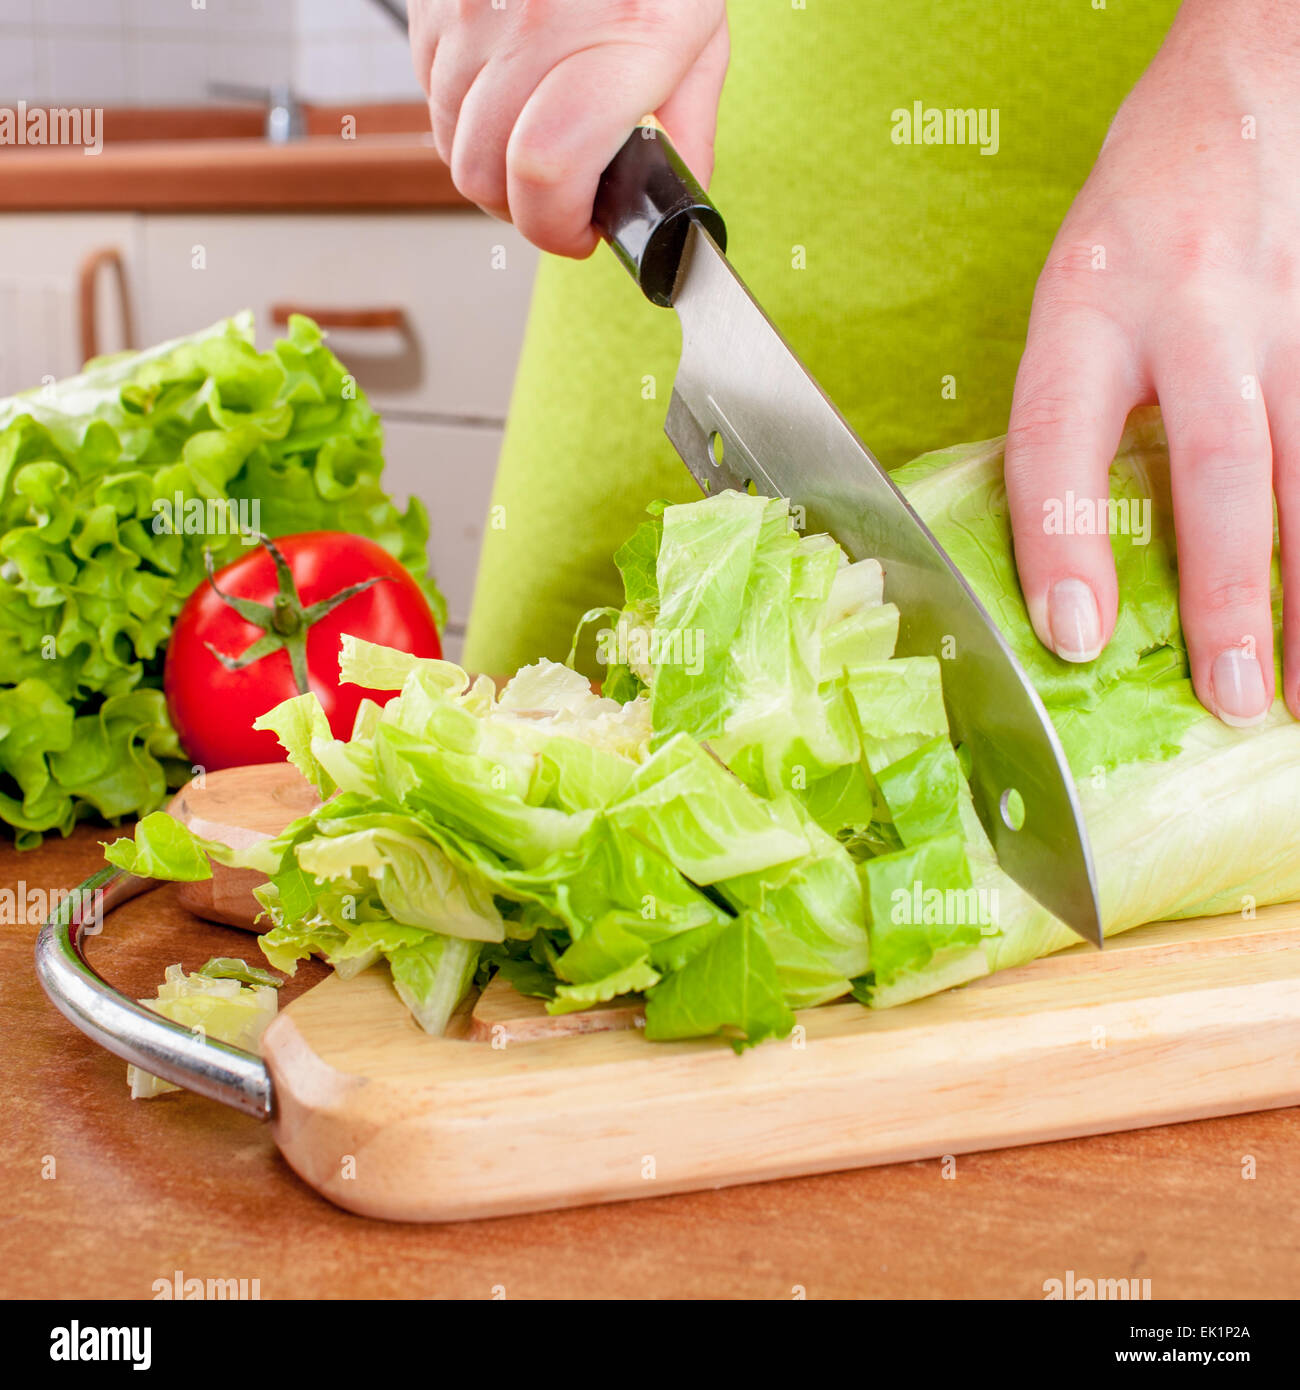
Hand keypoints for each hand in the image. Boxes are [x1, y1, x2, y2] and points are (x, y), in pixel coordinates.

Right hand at [408, 0, 728, 256]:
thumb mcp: (699, 37)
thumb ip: (686, 130)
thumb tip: (673, 205)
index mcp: (614, 39)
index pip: (546, 173)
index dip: (558, 227)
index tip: (582, 233)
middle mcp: (532, 23)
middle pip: (484, 173)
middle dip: (524, 208)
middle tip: (563, 198)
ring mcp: (472, 10)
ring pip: (452, 144)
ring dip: (493, 165)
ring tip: (538, 140)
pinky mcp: (433, 4)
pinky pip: (432, 98)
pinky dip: (467, 118)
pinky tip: (510, 95)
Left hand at [1005, 0, 1299, 724]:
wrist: (1262, 69)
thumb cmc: (1150, 202)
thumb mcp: (1077, 289)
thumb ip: (1077, 403)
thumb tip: (1069, 548)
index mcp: (1091, 307)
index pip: (1059, 441)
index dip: (1061, 544)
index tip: (1076, 637)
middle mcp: (1199, 310)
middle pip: (1219, 468)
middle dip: (1231, 595)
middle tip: (1230, 696)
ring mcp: (1299, 309)